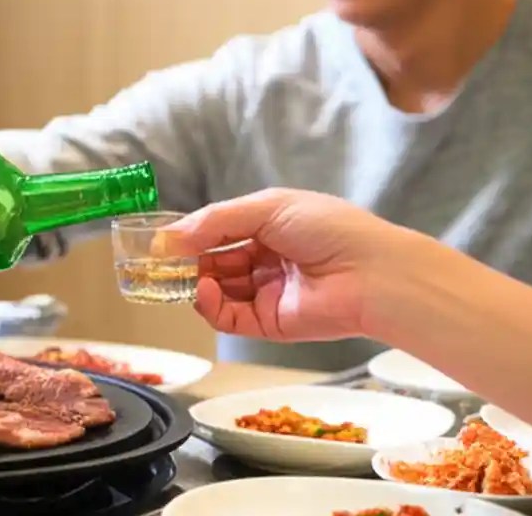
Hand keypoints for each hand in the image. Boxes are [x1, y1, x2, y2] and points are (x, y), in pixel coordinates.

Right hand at [166, 188, 428, 341]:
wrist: (372, 274)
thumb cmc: (331, 229)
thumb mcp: (267, 207)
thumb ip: (216, 221)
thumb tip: (170, 236)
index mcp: (271, 227)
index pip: (220, 232)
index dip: (192, 236)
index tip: (163, 241)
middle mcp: (268, 260)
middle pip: (214, 263)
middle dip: (187, 262)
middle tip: (159, 264)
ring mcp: (268, 293)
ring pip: (218, 291)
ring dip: (195, 284)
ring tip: (179, 277)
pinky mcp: (271, 323)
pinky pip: (230, 317)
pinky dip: (210, 307)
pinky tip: (202, 292)